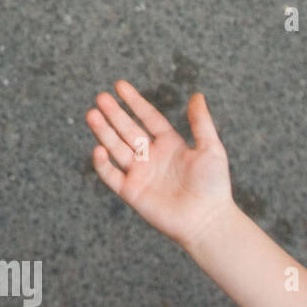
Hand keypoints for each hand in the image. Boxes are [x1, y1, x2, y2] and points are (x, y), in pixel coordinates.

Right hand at [85, 80, 234, 251]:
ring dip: (103, 132)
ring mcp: (139, 173)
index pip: (147, 117)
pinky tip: (98, 149)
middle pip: (127, 130)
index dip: (134, 101)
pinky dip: (103, 163)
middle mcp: (151, 156)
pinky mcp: (131, 191)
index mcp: (169, 144)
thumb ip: (201, 122)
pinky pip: (111, 175)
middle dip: (113, 114)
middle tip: (100, 97)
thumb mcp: (211, 148)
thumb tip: (197, 95)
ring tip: (92, 114)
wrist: (207, 220)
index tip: (119, 86)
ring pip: (115, 148)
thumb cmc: (214, 185)